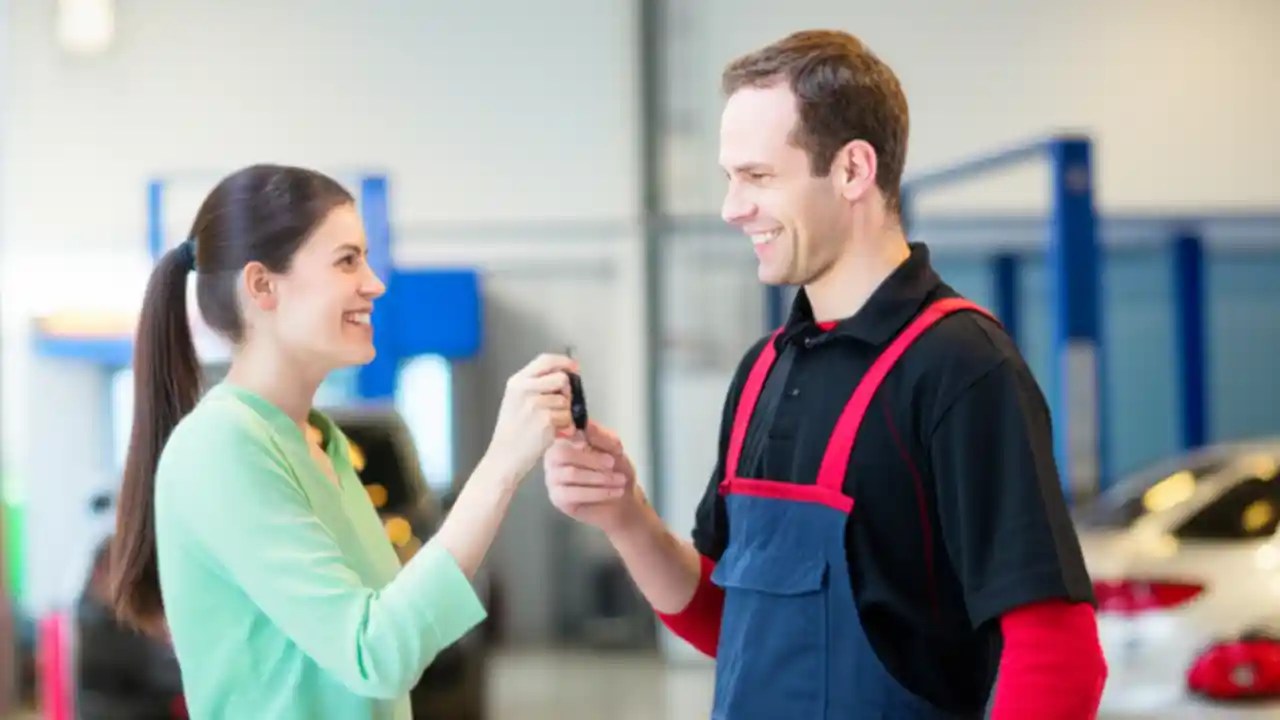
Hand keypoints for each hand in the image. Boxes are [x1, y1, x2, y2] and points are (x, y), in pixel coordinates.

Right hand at [483, 353, 577, 481]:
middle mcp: (525, 389)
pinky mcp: (546, 420)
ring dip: (564, 414)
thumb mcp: (516, 400)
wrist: (505, 456)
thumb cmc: (512, 432)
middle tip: (558, 407)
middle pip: (561, 379)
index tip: (574, 368)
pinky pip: (568, 417)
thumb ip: (536, 385)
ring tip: (550, 424)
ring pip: (566, 401)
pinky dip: (565, 427)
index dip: (563, 362)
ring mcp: (535, 404)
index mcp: (517, 382)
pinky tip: (552, 432)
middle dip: (566, 393)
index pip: (545, 360)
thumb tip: (564, 375)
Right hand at [544, 421, 639, 534]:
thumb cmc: (616, 470)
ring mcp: (552, 479)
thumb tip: (586, 425)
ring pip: (570, 474)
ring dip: (599, 477)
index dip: (575, 434)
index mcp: (564, 440)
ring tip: (619, 480)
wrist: (624, 500)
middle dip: (590, 458)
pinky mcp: (558, 499)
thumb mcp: (615, 449)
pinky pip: (573, 494)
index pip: (560, 432)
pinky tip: (614, 492)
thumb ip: (602, 436)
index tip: (592, 441)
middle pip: (561, 453)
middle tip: (612, 463)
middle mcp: (553, 458)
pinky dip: (597, 492)